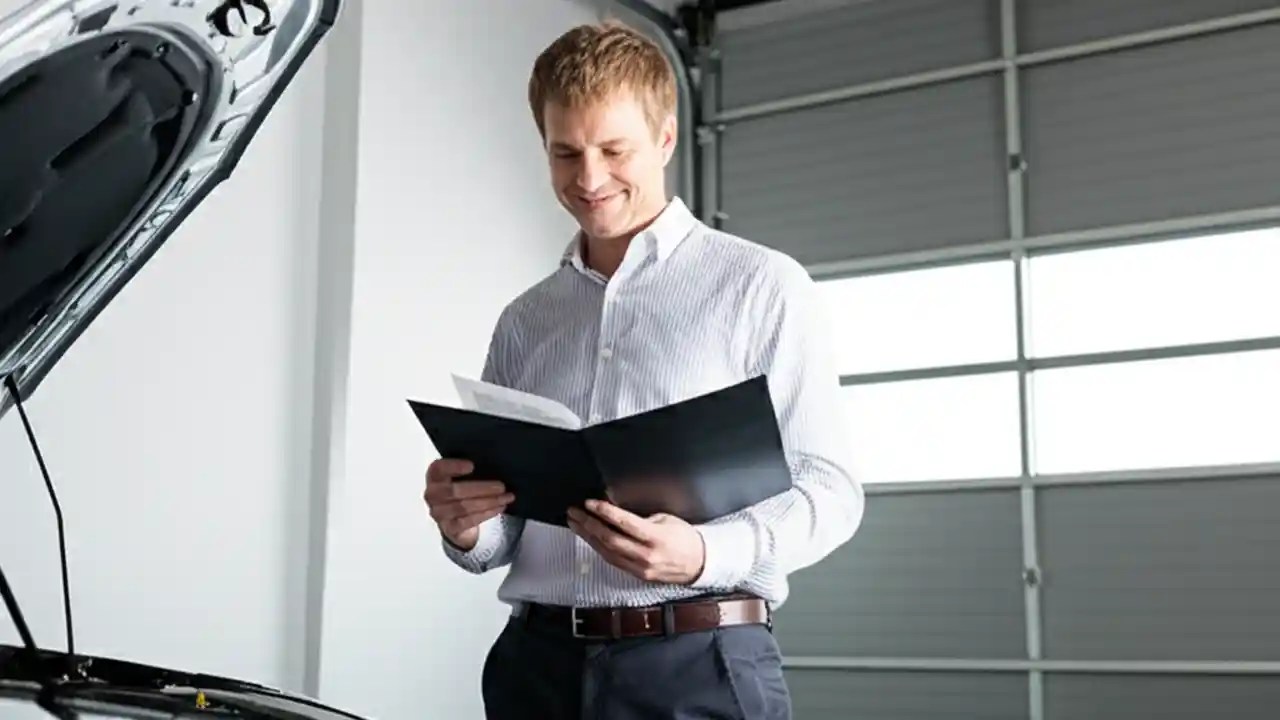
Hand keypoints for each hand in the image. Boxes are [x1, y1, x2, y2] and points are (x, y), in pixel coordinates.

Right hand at [423, 458, 512, 550]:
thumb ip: (470, 470)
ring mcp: (439, 513)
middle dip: (481, 488)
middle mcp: (433, 495)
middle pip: (454, 491)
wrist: (455, 518)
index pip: (439, 469)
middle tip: (501, 486)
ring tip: (506, 497)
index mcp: (435, 477)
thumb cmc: (462, 490)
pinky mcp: (449, 528)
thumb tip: (493, 464)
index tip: (472, 465)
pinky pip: (469, 521)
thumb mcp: (463, 476)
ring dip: (489, 502)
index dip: (454, 467)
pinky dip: (487, 513)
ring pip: (464, 507)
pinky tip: (500, 507)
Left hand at [567, 499, 704, 584]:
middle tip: (574, 512)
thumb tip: (616, 511)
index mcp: (656, 537)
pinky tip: (589, 538)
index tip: (589, 503)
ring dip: (588, 537)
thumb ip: (642, 517)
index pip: (624, 523)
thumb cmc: (684, 537)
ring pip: (607, 552)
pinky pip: (612, 560)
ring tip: (575, 523)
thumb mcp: (667, 519)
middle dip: (588, 524)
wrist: (698, 564)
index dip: (604, 512)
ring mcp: (640, 568)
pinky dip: (598, 548)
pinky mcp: (637, 575)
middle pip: (610, 539)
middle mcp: (646, 555)